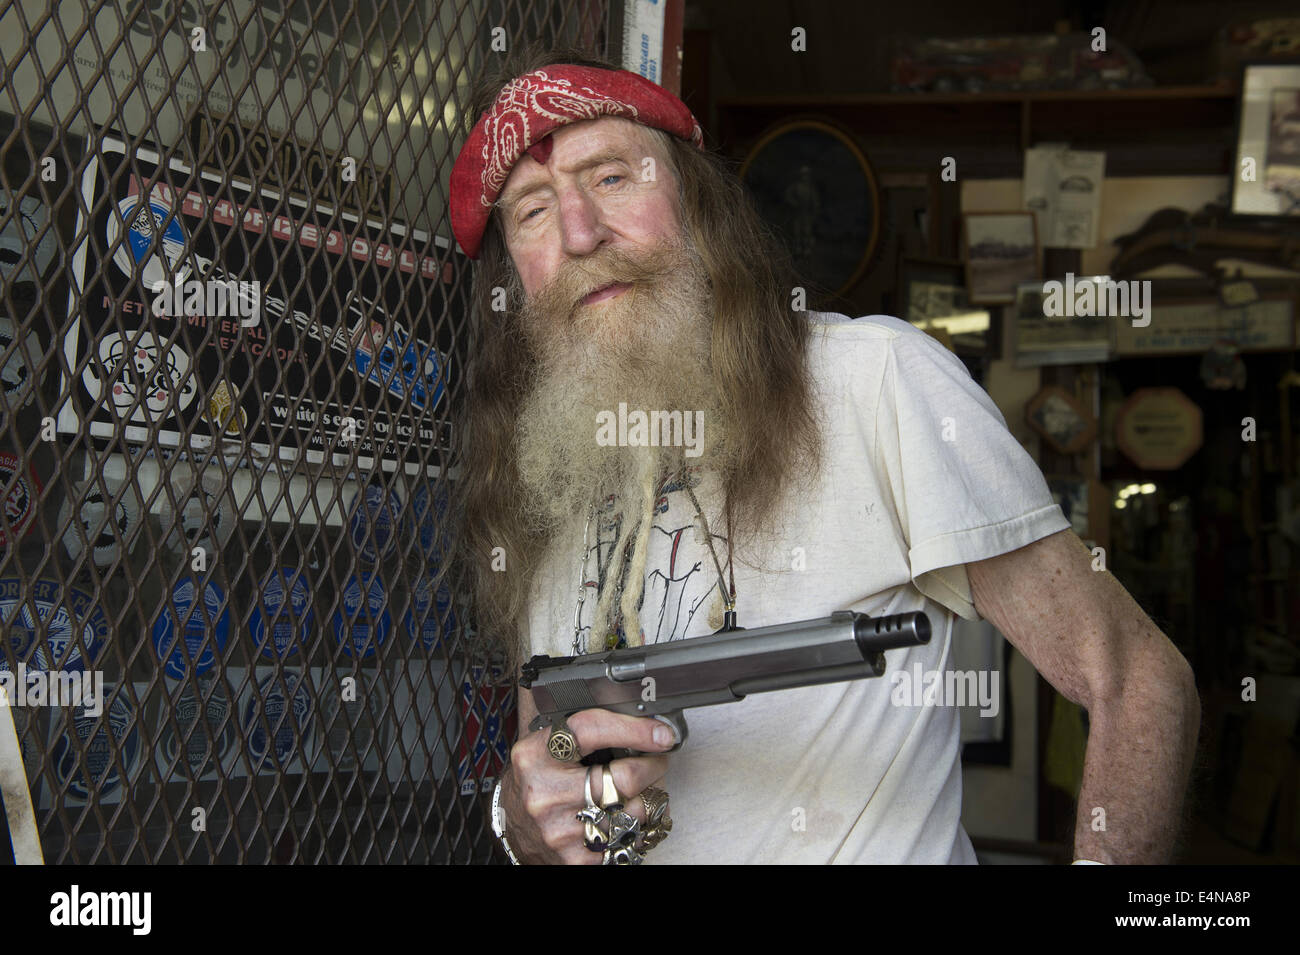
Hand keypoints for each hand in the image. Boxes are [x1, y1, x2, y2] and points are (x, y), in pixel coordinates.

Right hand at [499, 708, 674, 863]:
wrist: (514, 826)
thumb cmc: (537, 779)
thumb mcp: (546, 745)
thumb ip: (583, 732)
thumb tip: (638, 721)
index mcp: (537, 754)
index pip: (592, 730)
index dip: (634, 729)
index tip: (661, 733)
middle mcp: (546, 792)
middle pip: (623, 777)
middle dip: (651, 767)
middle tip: (657, 761)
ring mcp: (559, 829)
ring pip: (632, 811)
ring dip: (648, 798)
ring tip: (643, 789)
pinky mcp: (573, 857)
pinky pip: (624, 839)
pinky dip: (635, 827)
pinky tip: (626, 816)